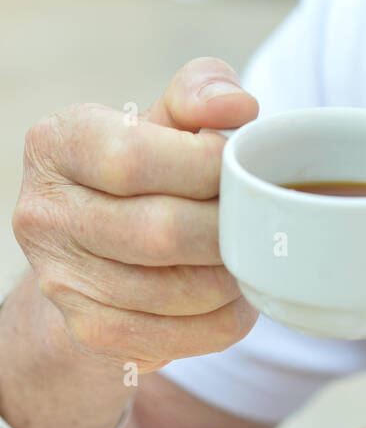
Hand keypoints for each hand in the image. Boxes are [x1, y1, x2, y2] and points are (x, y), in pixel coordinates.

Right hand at [12, 58, 259, 373]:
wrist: (105, 241)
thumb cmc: (152, 162)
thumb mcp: (169, 115)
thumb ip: (202, 91)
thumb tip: (237, 107)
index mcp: (57, 143)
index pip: (132, 158)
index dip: (202, 164)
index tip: (237, 164)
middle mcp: (45, 213)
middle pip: (158, 231)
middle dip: (226, 225)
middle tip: (258, 215)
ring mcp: (60, 280)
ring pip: (174, 291)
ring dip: (233, 274)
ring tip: (252, 250)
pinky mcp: (90, 331)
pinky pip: (178, 336)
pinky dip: (223, 317)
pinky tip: (234, 291)